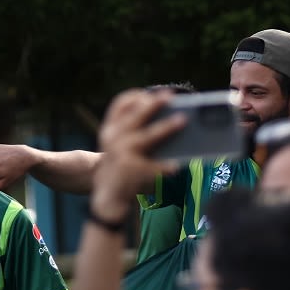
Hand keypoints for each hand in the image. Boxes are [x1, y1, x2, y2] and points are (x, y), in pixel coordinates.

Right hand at [92, 89, 182, 216]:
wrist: (106, 198)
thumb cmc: (120, 168)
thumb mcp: (120, 147)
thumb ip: (136, 134)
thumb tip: (168, 121)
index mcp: (109, 130)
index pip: (119, 105)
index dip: (135, 96)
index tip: (150, 91)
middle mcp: (113, 139)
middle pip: (135, 115)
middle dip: (153, 103)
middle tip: (170, 95)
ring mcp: (122, 154)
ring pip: (146, 137)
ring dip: (165, 127)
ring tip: (183, 120)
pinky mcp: (132, 171)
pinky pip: (154, 167)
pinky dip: (165, 166)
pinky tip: (175, 166)